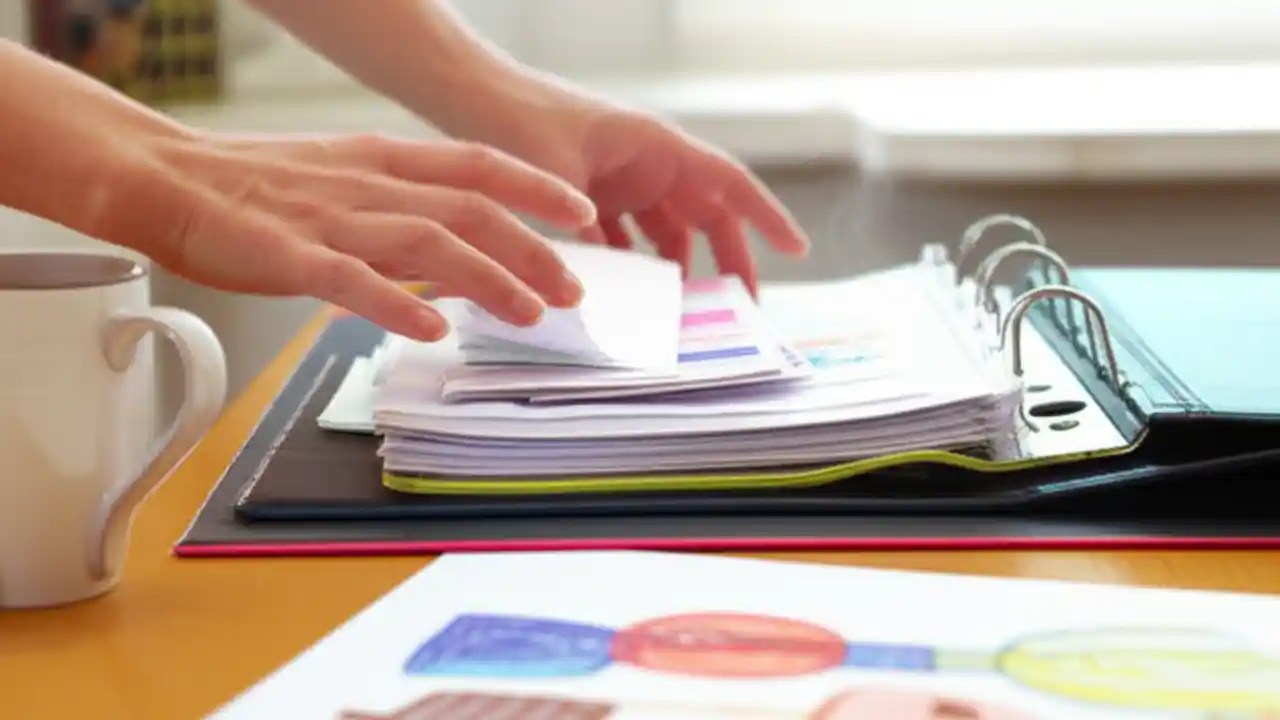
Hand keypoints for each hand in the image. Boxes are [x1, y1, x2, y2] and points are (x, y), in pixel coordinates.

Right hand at [100, 131, 598, 341]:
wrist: (163, 179)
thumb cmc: (253, 189)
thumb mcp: (343, 187)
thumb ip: (401, 220)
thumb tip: (458, 264)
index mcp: (381, 161)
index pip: (478, 166)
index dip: (535, 188)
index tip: (583, 213)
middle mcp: (368, 185)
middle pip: (469, 210)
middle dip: (531, 250)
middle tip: (571, 290)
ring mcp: (330, 218)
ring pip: (426, 241)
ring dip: (486, 278)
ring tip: (527, 313)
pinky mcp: (287, 254)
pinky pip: (349, 279)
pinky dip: (395, 301)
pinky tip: (431, 328)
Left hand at [496, 94, 810, 294]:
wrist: (474, 97)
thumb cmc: (520, 120)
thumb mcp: (555, 179)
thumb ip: (582, 236)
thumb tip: (600, 296)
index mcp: (657, 146)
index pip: (730, 182)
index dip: (767, 217)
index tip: (798, 250)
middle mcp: (649, 163)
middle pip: (706, 216)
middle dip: (727, 260)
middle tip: (741, 309)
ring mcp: (624, 180)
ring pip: (668, 232)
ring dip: (677, 270)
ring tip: (681, 315)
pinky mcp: (596, 196)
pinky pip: (629, 238)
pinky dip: (633, 266)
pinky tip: (627, 298)